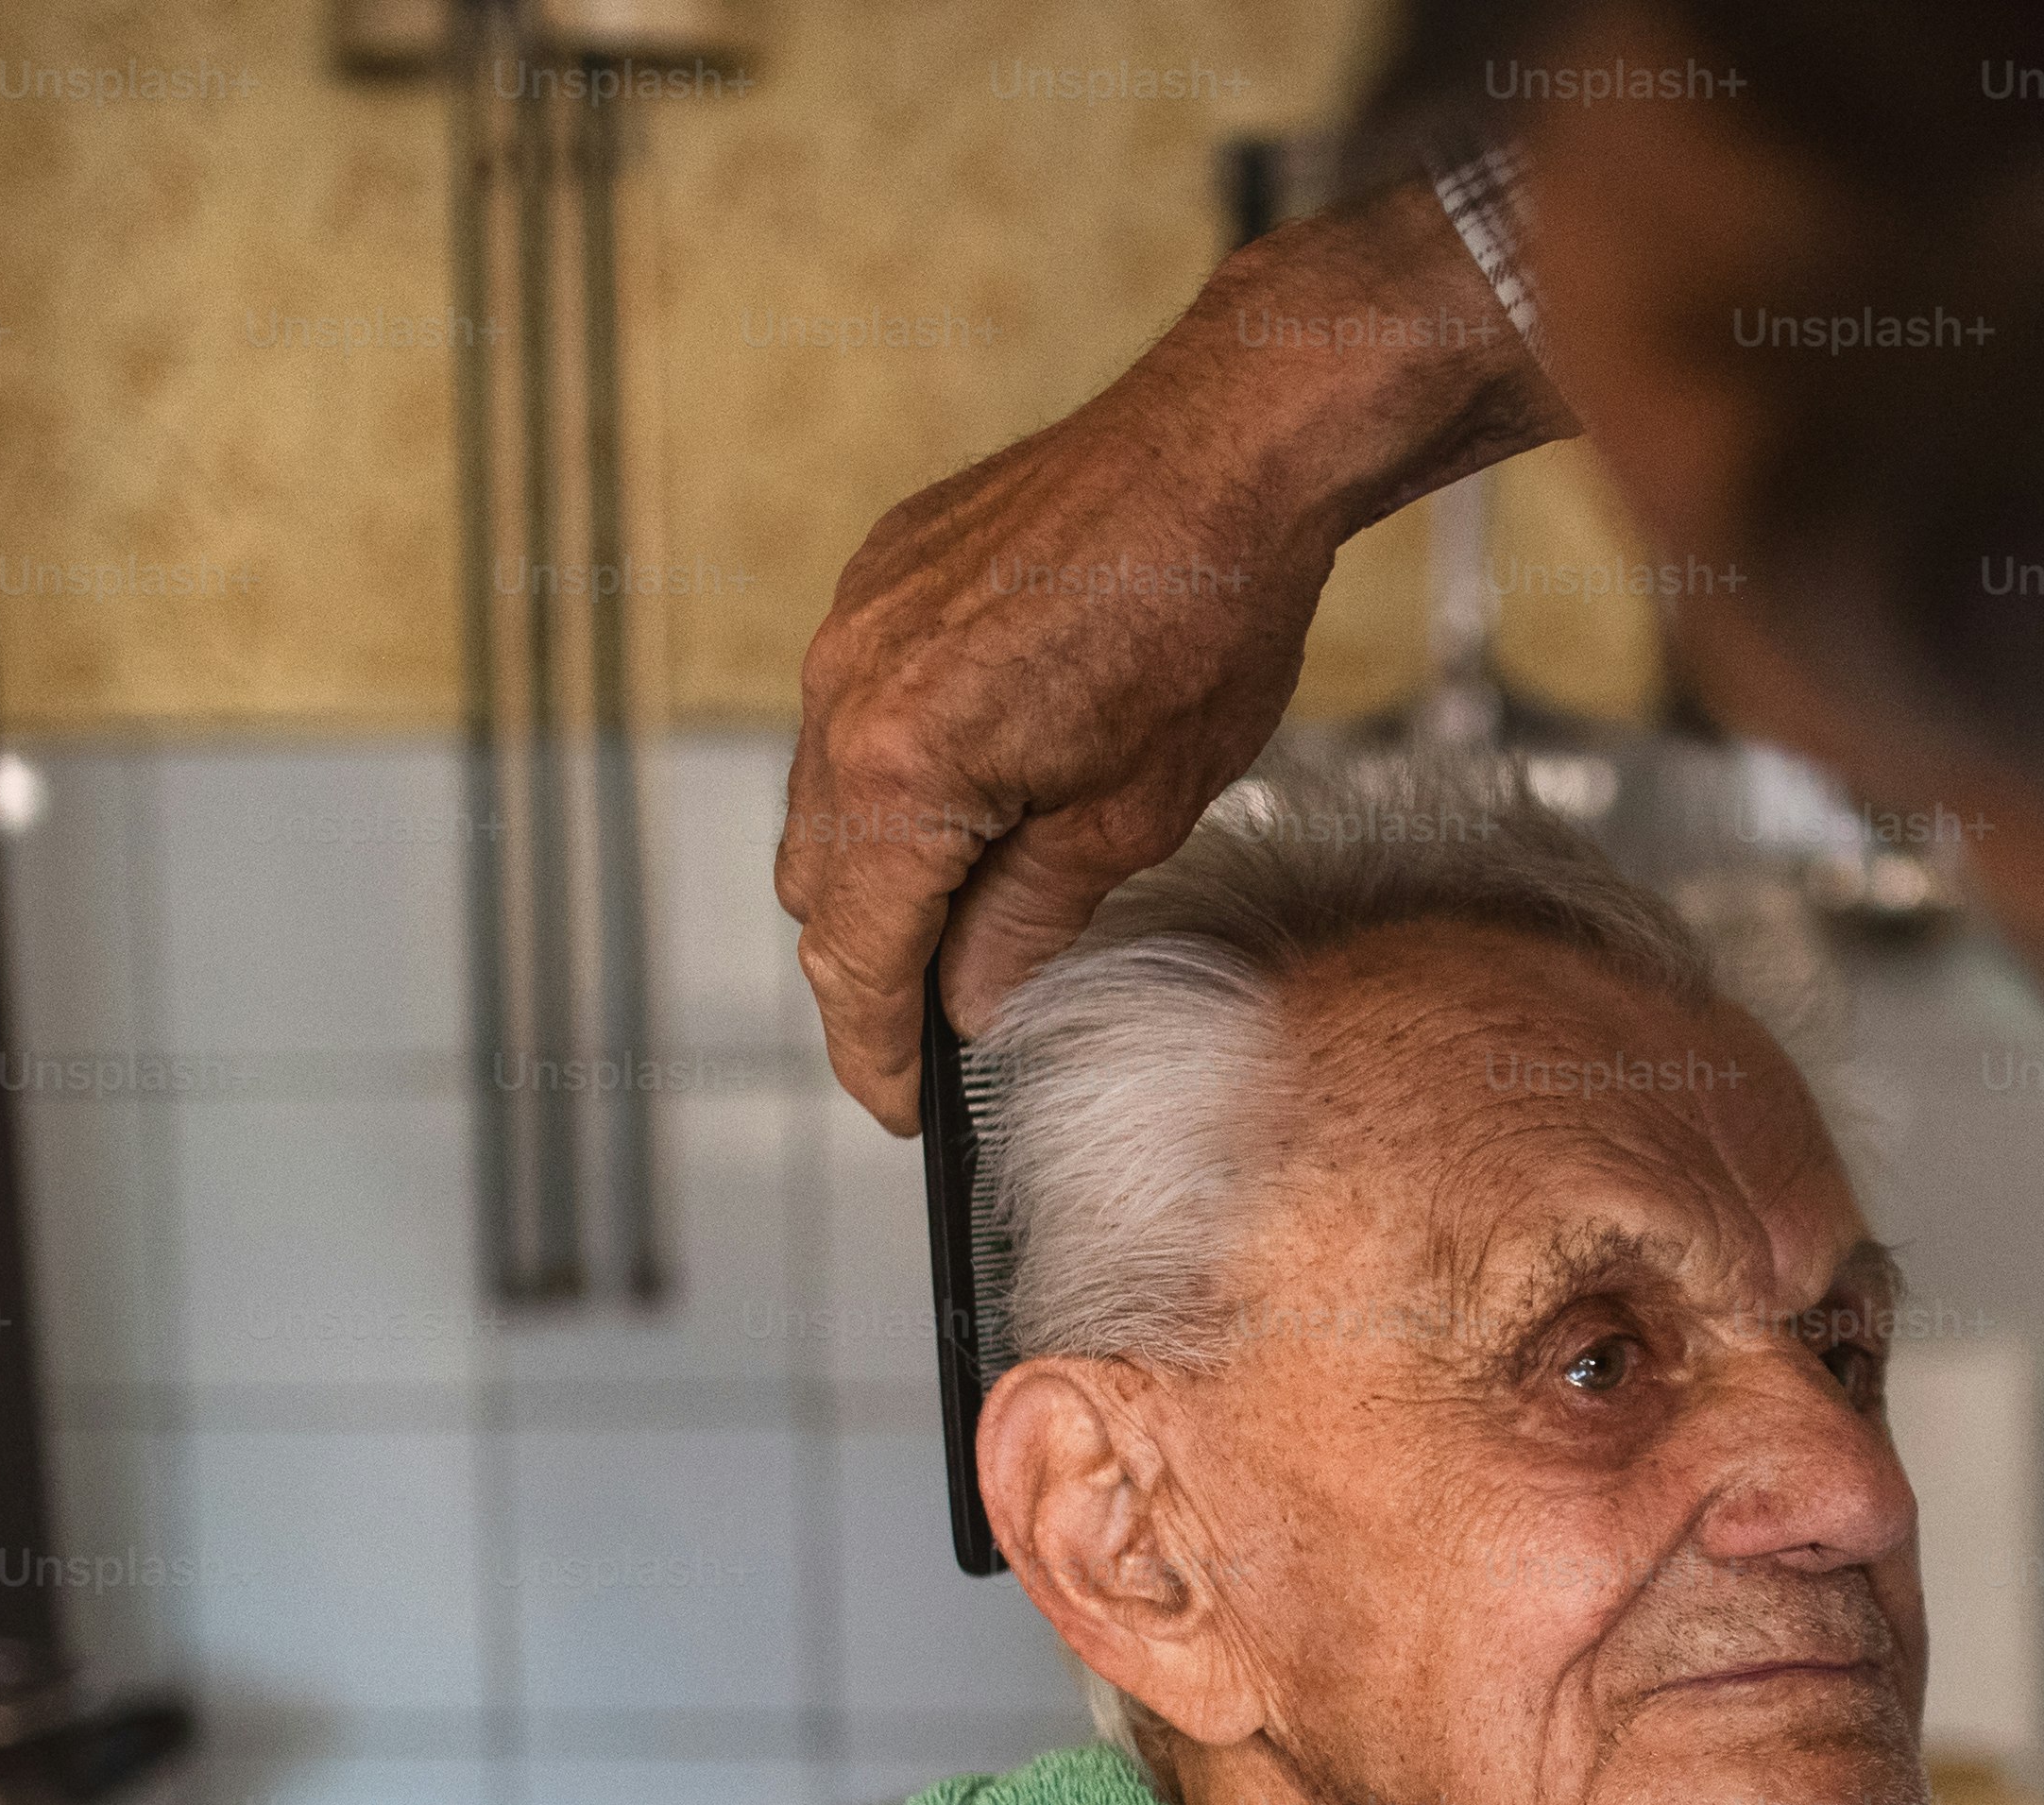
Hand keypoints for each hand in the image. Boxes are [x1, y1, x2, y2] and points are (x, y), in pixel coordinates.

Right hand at [777, 180, 1569, 1126]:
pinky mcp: (879, 578)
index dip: (876, 1052)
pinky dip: (892, 777)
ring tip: (967, 919)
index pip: (854, 959)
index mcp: (899, 770)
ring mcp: (851, 627)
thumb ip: (1026, 922)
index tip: (906, 1110)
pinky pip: (852, 713)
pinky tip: (977, 795)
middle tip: (942, 1031)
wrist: (1223, 455)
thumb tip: (969, 1003)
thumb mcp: (1132, 817)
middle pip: (821, 888)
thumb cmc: (1202, 623)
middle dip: (874, 970)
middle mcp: (844, 693)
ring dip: (882, 873)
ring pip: (825, 801)